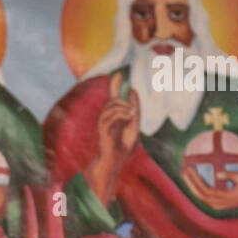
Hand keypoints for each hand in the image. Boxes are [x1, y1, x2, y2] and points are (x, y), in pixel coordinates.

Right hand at [85, 71, 138, 207]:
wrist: (116, 164)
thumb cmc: (124, 148)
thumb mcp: (134, 126)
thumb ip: (135, 110)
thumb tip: (132, 91)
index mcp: (114, 118)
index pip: (112, 98)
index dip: (114, 85)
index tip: (118, 73)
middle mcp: (107, 119)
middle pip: (111, 100)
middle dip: (120, 98)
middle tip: (133, 110)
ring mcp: (103, 124)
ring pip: (110, 106)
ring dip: (123, 107)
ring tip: (131, 114)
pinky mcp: (102, 131)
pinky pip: (109, 116)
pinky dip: (120, 114)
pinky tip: (128, 117)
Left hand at [182, 166, 237, 210]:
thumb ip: (232, 175)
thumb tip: (218, 173)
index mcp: (225, 197)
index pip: (206, 190)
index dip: (196, 181)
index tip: (191, 169)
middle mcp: (218, 203)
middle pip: (199, 194)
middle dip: (190, 182)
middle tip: (183, 171)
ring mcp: (217, 205)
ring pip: (200, 197)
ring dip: (192, 186)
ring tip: (186, 174)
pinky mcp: (217, 204)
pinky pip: (204, 197)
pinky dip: (197, 188)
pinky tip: (193, 180)